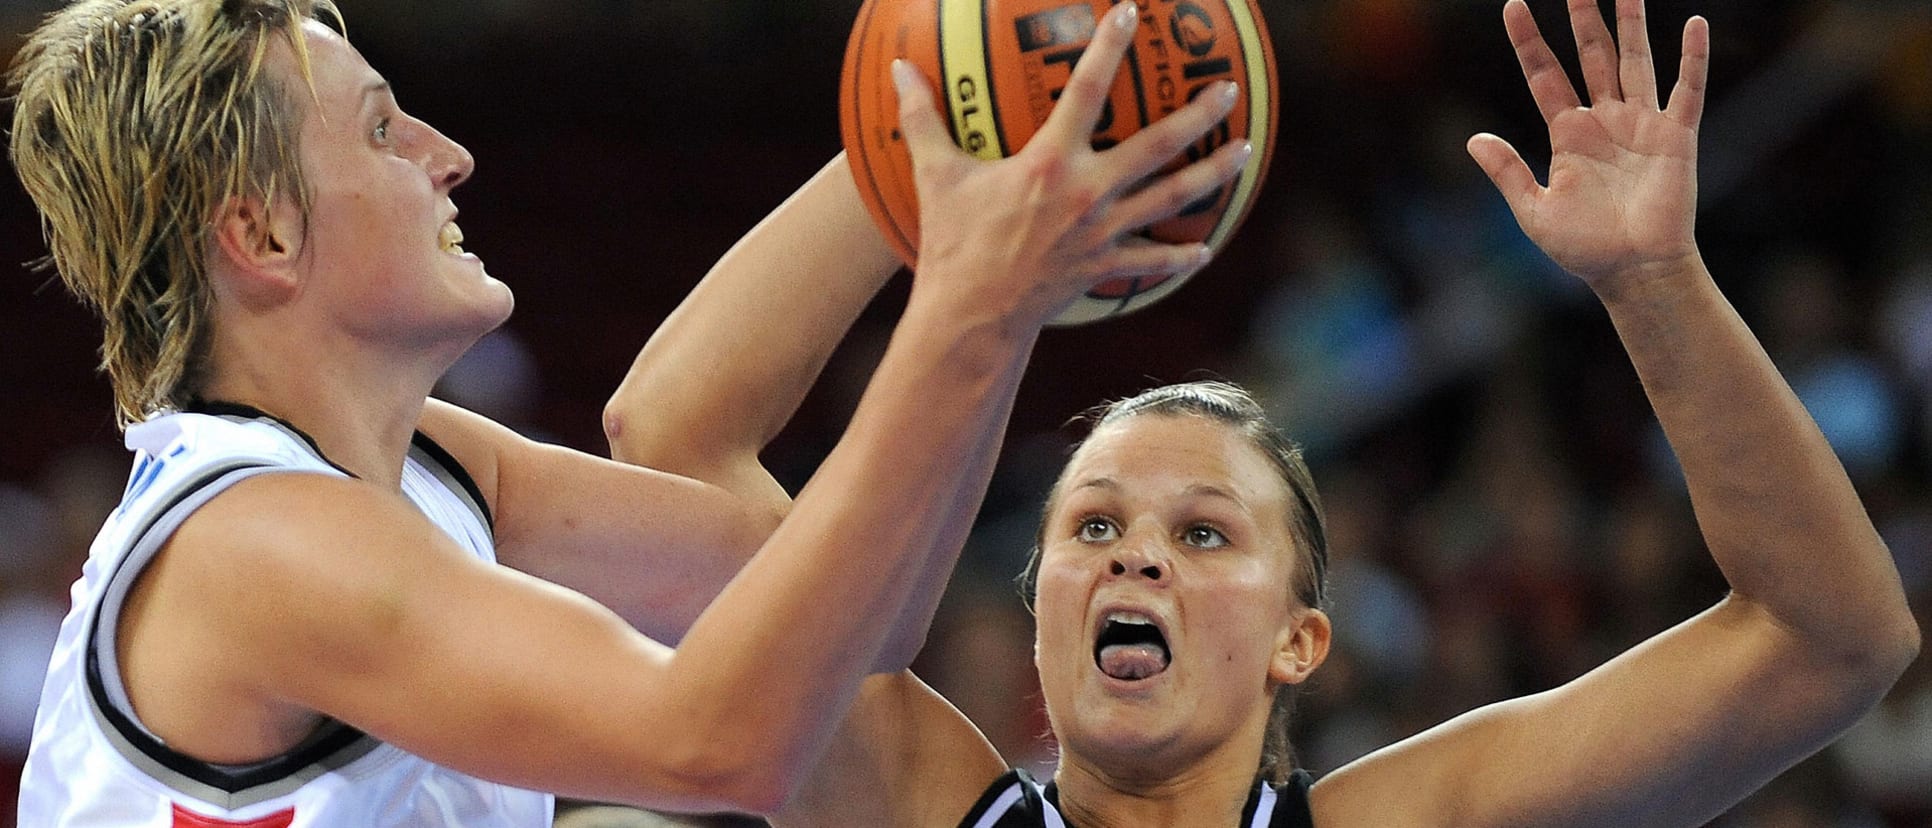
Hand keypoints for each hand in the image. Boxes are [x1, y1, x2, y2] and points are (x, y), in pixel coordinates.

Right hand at [892, 0, 1252, 328]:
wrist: (971, 316)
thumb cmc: (952, 244)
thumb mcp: (935, 175)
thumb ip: (922, 118)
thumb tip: (898, 69)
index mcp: (1050, 162)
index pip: (1087, 90)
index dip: (1108, 47)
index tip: (1129, 12)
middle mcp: (1087, 193)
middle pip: (1157, 146)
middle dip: (1198, 115)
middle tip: (1228, 88)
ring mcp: (1102, 233)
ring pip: (1171, 199)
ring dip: (1212, 174)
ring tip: (1245, 150)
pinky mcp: (1103, 267)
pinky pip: (1151, 261)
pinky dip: (1180, 256)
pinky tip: (1206, 248)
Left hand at [1468, 0, 1709, 291]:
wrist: (1633, 271)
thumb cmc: (1585, 248)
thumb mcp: (1534, 210)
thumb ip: (1507, 172)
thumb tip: (1473, 139)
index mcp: (1569, 134)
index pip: (1544, 75)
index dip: (1528, 41)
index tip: (1512, 5)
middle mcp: (1605, 120)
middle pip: (1591, 55)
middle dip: (1583, 17)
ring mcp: (1642, 124)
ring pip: (1635, 60)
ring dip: (1632, 22)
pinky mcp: (1676, 137)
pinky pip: (1686, 90)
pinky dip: (1691, 59)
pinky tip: (1696, 25)